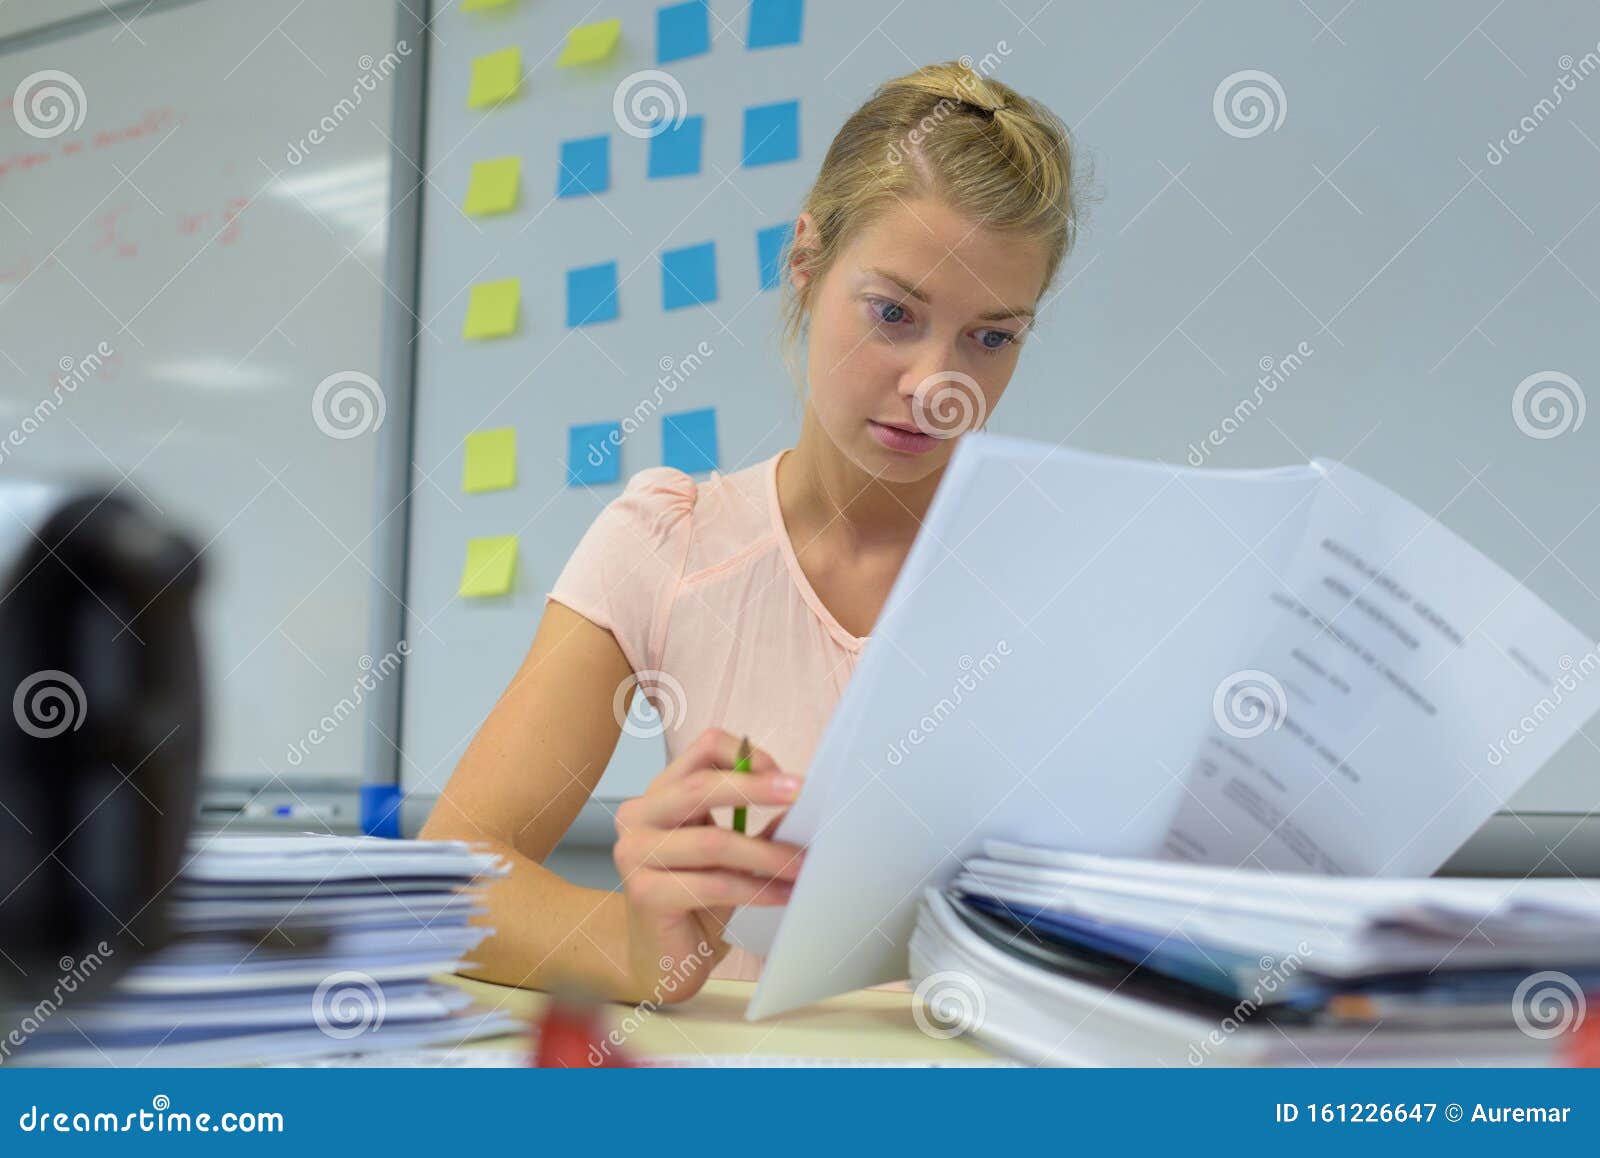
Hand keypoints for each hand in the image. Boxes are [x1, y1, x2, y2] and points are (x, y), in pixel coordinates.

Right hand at [613, 728, 805, 1003]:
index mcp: (660, 794)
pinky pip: (713, 885)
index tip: (785, 779)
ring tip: (801, 864)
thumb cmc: (696, 898)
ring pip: (713, 842)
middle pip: (700, 786)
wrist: (660, 957)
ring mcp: (634, 854)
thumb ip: (754, 823)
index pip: (703, 749)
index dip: (746, 757)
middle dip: (757, 788)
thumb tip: (801, 802)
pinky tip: (782, 894)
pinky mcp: (644, 893)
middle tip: (800, 795)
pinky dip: (756, 888)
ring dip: (767, 854)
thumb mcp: (728, 852)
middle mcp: (638, 816)